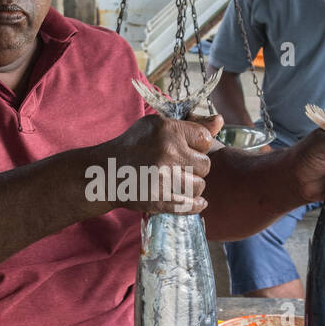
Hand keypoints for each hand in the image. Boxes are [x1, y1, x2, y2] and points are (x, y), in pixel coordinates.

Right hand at [94, 112, 223, 214]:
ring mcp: (163, 179)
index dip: (198, 145)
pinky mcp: (159, 200)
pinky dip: (194, 204)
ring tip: (177, 180)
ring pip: (199, 185)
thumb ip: (191, 124)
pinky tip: (192, 200)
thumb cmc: (133, 146)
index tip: (186, 148)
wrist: (104, 172)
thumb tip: (220, 121)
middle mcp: (167, 153)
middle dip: (195, 166)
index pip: (205, 139)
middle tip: (179, 166)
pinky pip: (190, 205)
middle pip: (205, 165)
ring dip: (191, 185)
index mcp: (167, 131)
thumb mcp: (157, 125)